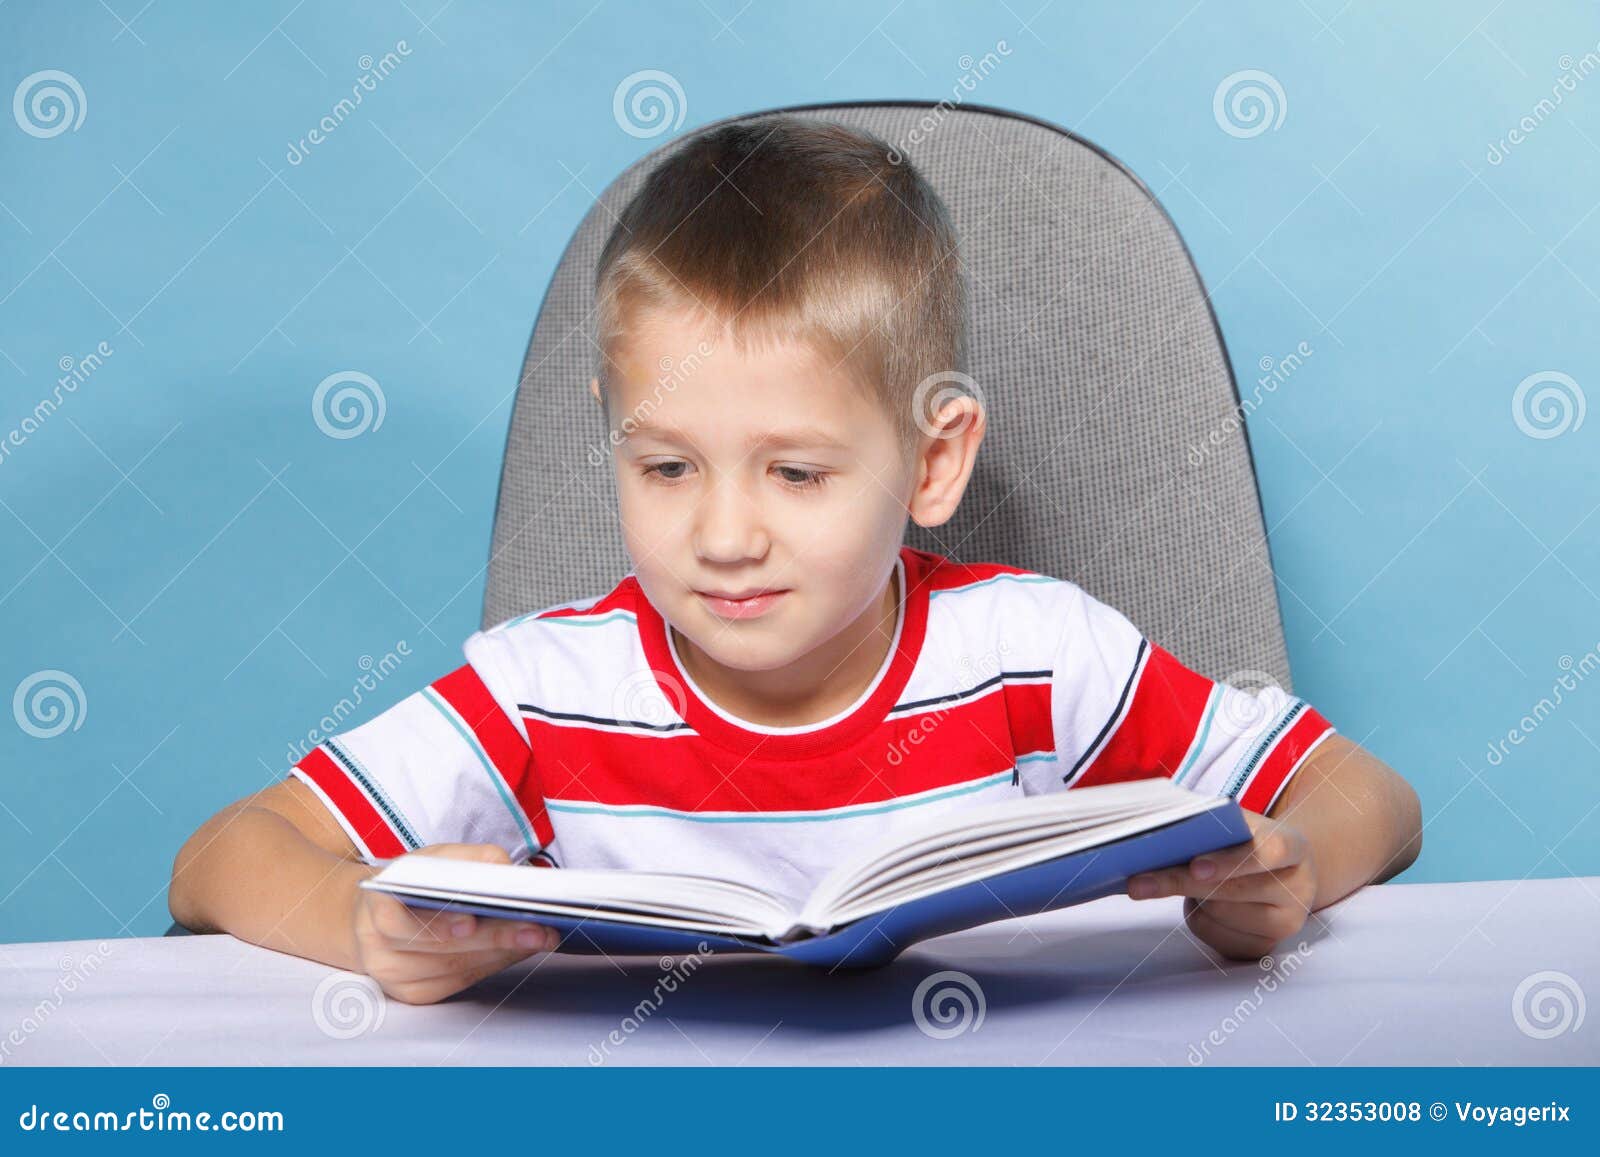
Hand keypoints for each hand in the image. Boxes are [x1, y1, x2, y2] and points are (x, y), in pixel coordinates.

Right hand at [351, 842, 560, 1004]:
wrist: (377, 913)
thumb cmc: (411, 882)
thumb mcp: (434, 858)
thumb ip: (469, 858)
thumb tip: (505, 870)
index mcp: (378, 902)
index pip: (405, 920)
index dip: (440, 922)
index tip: (474, 921)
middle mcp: (379, 944)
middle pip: (441, 947)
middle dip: (494, 938)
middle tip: (537, 930)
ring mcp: (394, 974)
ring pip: (455, 967)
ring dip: (501, 953)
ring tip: (538, 938)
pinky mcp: (413, 992)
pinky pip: (458, 981)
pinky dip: (491, 965)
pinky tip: (515, 950)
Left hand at [1125, 811, 1316, 960]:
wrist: (1279, 871)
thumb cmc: (1247, 840)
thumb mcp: (1238, 823)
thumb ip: (1208, 822)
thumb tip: (1150, 829)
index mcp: (1293, 846)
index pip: (1268, 853)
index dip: (1230, 861)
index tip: (1194, 867)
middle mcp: (1298, 888)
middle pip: (1233, 891)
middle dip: (1180, 884)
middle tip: (1137, 883)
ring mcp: (1286, 924)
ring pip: (1219, 916)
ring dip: (1192, 899)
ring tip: (1191, 880)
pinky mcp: (1266, 948)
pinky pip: (1216, 938)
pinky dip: (1198, 919)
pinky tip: (1204, 904)